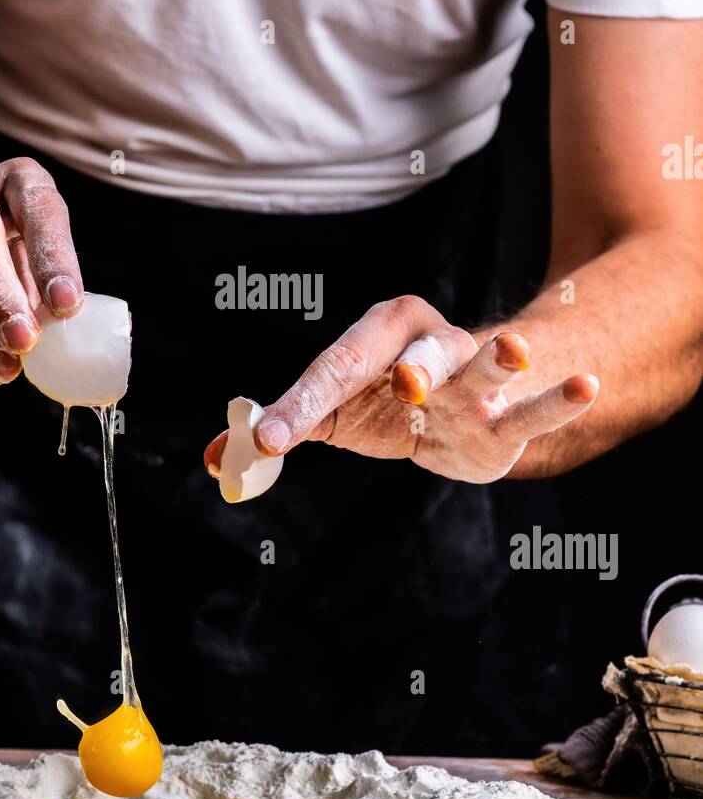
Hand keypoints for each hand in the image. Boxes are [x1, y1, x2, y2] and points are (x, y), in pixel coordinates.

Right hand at [0, 158, 82, 384]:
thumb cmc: (7, 252)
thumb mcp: (34, 256)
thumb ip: (45, 286)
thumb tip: (60, 330)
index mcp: (18, 179)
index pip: (39, 207)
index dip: (53, 256)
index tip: (67, 304)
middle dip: (1, 292)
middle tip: (23, 339)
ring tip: (3, 366)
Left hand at [204, 295, 598, 484]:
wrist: (458, 413)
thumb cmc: (386, 402)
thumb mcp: (333, 412)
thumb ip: (281, 428)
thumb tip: (213, 458)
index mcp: (374, 340)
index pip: (333, 372)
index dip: (300, 404)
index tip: (270, 440)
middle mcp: (426, 347)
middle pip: (415, 356)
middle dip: (410, 369)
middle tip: (403, 384)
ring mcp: (474, 379)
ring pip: (486, 368)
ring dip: (499, 362)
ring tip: (516, 351)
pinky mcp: (510, 415)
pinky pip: (536, 408)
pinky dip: (558, 400)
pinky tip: (586, 386)